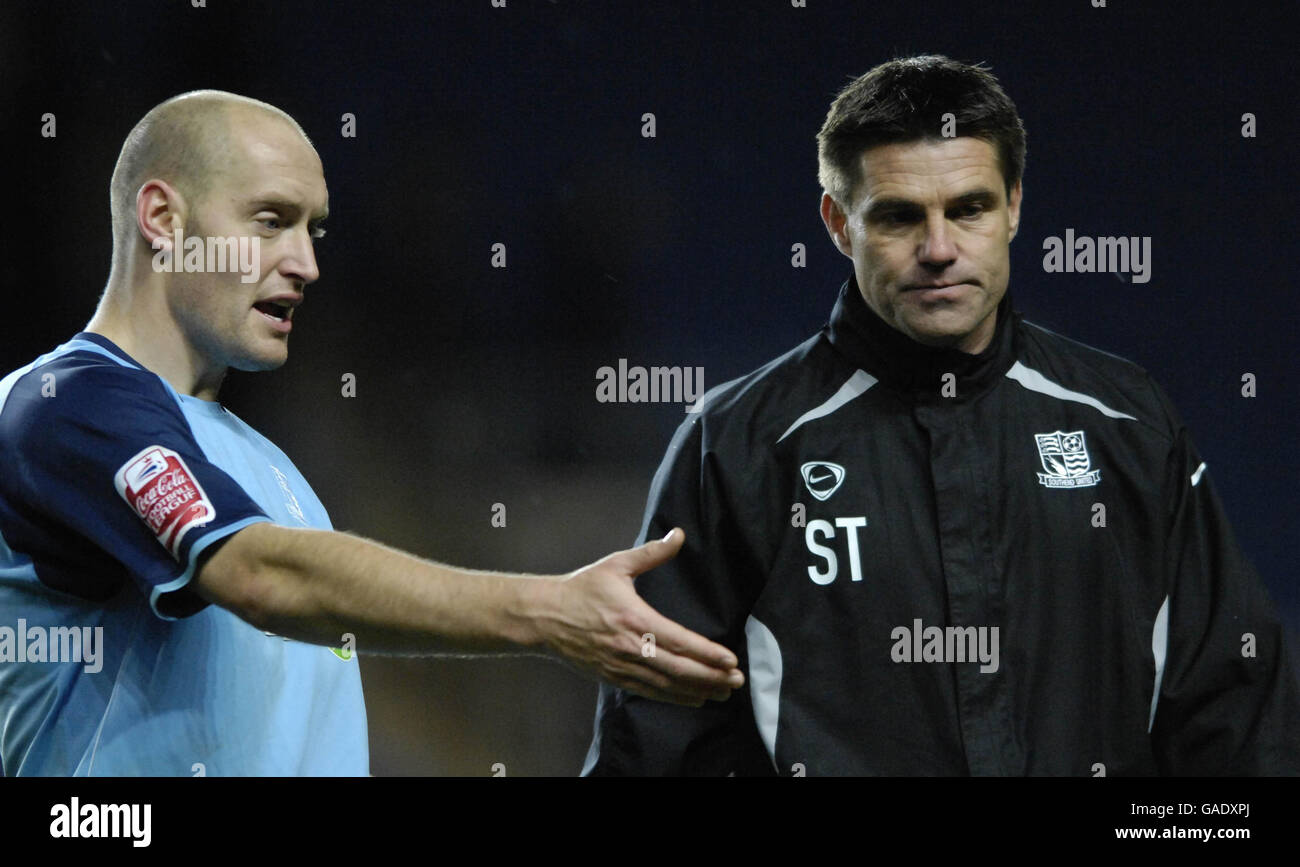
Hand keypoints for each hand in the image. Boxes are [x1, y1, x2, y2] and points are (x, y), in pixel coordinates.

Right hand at [535, 528, 744, 705]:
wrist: (544, 617)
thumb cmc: (581, 588)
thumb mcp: (616, 565)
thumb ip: (651, 553)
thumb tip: (679, 535)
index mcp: (633, 618)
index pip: (678, 640)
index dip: (707, 653)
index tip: (731, 660)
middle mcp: (630, 647)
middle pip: (677, 668)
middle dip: (710, 677)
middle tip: (737, 681)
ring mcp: (621, 666)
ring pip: (666, 685)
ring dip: (697, 691)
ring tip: (724, 693)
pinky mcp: (613, 677)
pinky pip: (649, 692)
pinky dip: (674, 698)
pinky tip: (694, 699)